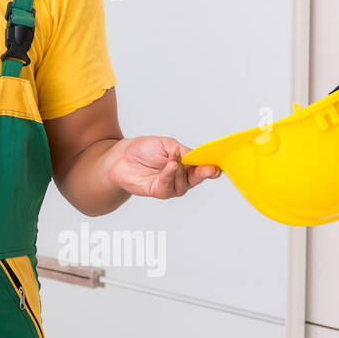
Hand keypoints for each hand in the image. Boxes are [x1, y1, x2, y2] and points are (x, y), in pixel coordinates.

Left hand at [104, 136, 220, 198]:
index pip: (204, 168)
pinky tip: (170, 165)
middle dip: (204, 173)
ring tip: (172, 158)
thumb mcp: (169, 145)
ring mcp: (171, 186)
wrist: (121, 156)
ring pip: (184, 182)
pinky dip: (170, 174)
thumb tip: (200, 158)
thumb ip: (185, 153)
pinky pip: (169, 185)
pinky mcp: (159, 191)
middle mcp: (182, 178)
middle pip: (198, 178)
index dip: (212, 167)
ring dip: (180, 169)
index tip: (217, 164)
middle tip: (208, 168)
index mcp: (187, 165)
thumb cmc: (144, 150)